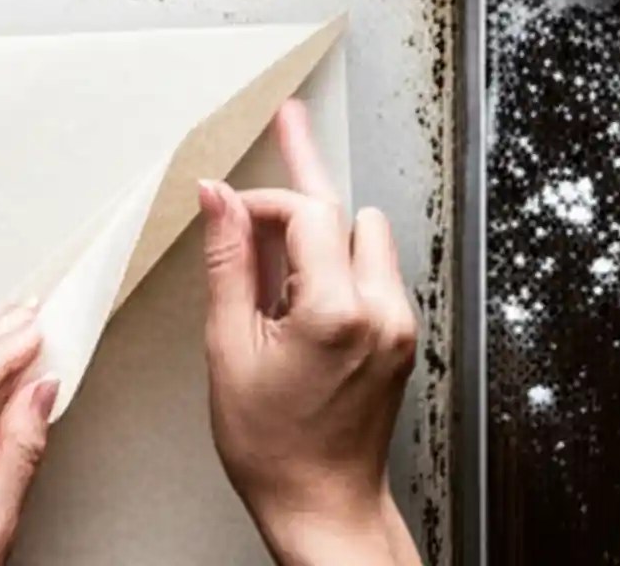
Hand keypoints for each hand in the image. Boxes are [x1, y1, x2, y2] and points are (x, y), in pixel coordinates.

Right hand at [198, 100, 421, 564]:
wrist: (320, 502)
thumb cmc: (271, 445)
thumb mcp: (228, 347)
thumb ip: (227, 261)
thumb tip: (217, 199)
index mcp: (336, 312)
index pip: (309, 211)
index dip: (262, 199)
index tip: (227, 207)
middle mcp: (382, 310)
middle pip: (346, 208)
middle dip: (303, 181)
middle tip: (290, 117)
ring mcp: (400, 322)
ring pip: (366, 232)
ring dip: (322, 225)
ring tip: (279, 233)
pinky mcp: (402, 332)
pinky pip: (374, 267)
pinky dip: (337, 258)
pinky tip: (298, 280)